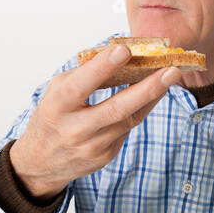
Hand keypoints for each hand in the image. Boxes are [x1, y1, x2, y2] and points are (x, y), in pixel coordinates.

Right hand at [10, 45, 178, 197]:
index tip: (124, 49)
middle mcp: (75, 129)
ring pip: (130, 119)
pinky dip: (142, 109)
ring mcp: (93, 146)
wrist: (42, 163)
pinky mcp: (106, 155)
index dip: (103, 67)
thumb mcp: (56, 92)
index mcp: (56, 107)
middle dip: (147, 88)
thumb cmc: (52, 117)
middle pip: (117, 109)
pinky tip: (155, 93)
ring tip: (170, 76)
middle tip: (171, 70)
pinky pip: (129, 128)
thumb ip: (83, 76)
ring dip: (153, 96)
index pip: (81, 85)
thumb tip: (118, 55)